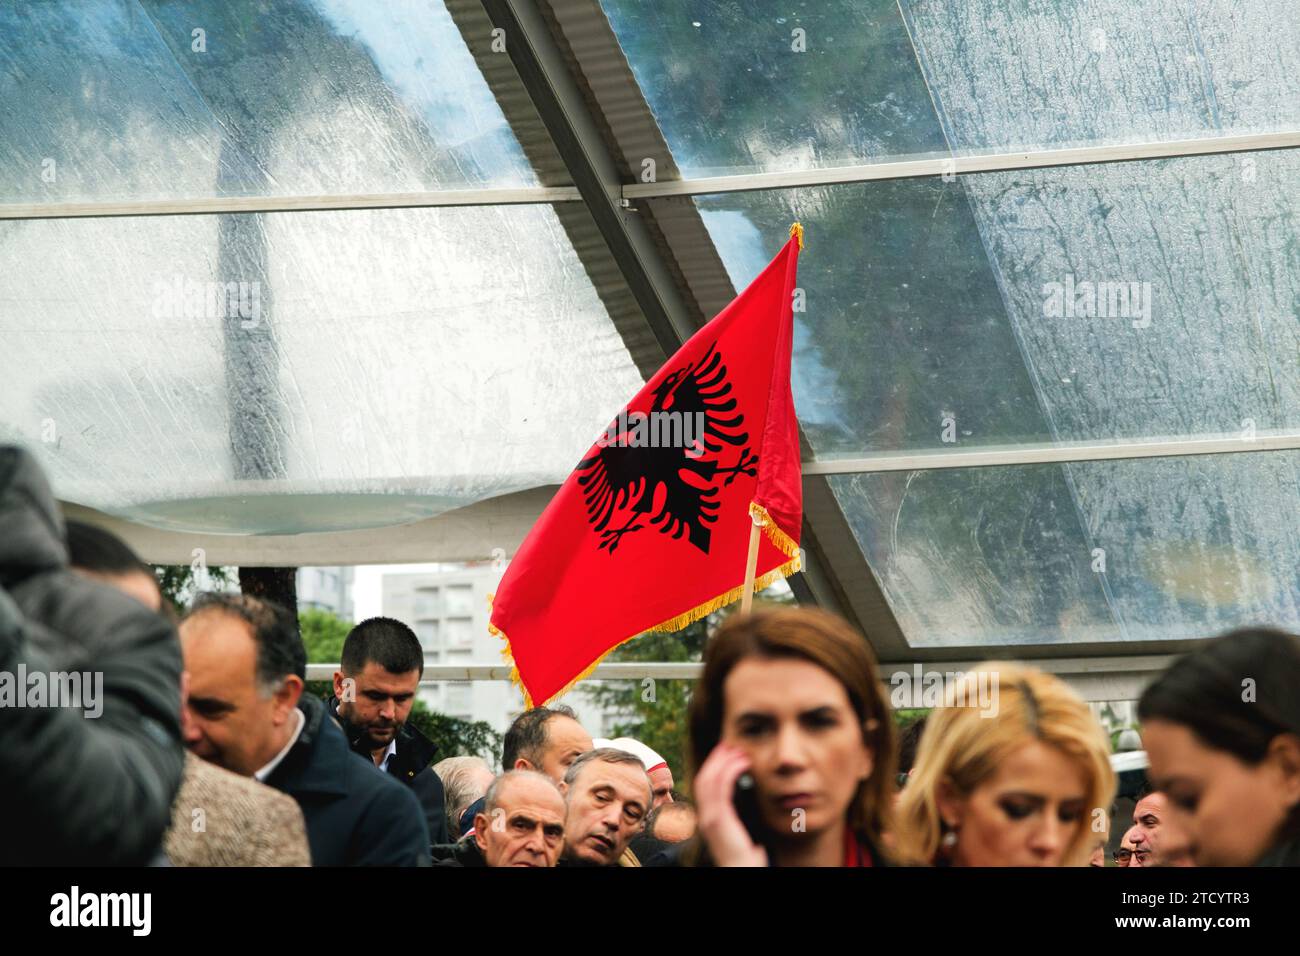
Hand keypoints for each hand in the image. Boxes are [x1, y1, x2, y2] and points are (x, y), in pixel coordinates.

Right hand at [693, 743, 768, 866]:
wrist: (741, 871)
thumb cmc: (745, 858)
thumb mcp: (739, 835)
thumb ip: (738, 822)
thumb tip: (751, 813)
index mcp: (709, 818)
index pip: (705, 786)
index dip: (714, 766)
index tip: (726, 753)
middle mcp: (705, 816)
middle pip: (704, 778)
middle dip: (716, 759)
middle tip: (729, 744)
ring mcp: (710, 817)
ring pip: (709, 780)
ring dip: (723, 761)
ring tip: (737, 750)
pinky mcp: (719, 819)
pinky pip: (721, 788)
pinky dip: (730, 771)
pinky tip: (742, 763)